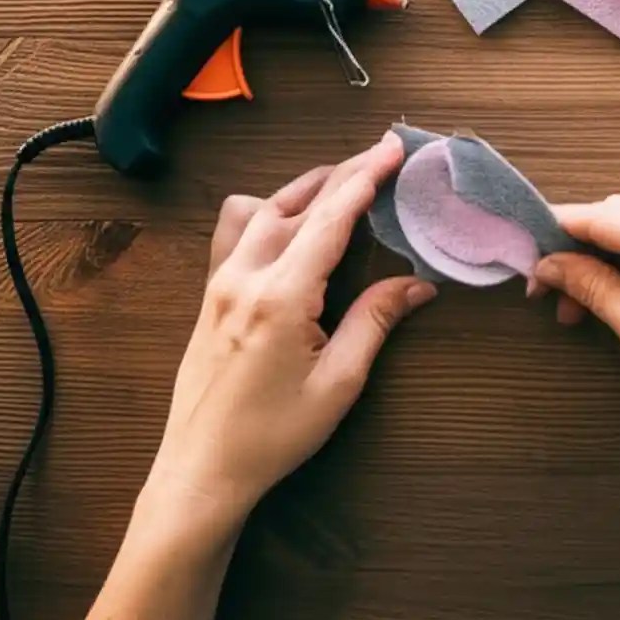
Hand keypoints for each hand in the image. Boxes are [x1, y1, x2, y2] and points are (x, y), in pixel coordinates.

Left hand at [148, 134, 436, 515]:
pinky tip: (290, 222)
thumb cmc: (273, 435)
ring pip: (261, 210)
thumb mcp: (339, 382)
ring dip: (305, 189)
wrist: (203, 469)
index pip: (329, 219)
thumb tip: (416, 285)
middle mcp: (244, 278)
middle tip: (380, 156)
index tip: (392, 150)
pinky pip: (237, 233)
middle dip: (342, 174)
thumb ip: (374, 322)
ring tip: (342, 183)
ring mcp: (220, 284)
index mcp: (280, 297)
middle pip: (296, 203)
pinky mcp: (210, 296)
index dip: (365, 179)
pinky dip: (270, 212)